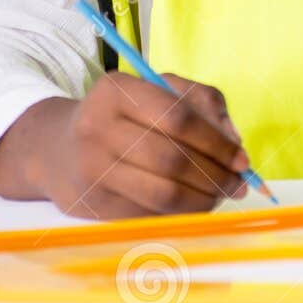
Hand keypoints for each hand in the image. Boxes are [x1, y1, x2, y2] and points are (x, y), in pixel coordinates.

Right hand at [0, 72, 249, 217]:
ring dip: (203, 200)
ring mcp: (92, 169)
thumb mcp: (159, 90)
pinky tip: (192, 204)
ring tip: (221, 196)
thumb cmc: (125, 114)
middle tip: (239, 184)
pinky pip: (150, 213)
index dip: (217, 142)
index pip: (178, 118)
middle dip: (216, 176)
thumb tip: (235, 142)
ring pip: (163, 193)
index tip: (242, 159)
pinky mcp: (93, 204)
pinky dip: (180, 212)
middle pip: (173, 158)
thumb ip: (203, 102)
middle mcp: (97, 128)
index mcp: (116, 90)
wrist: (60, 149)